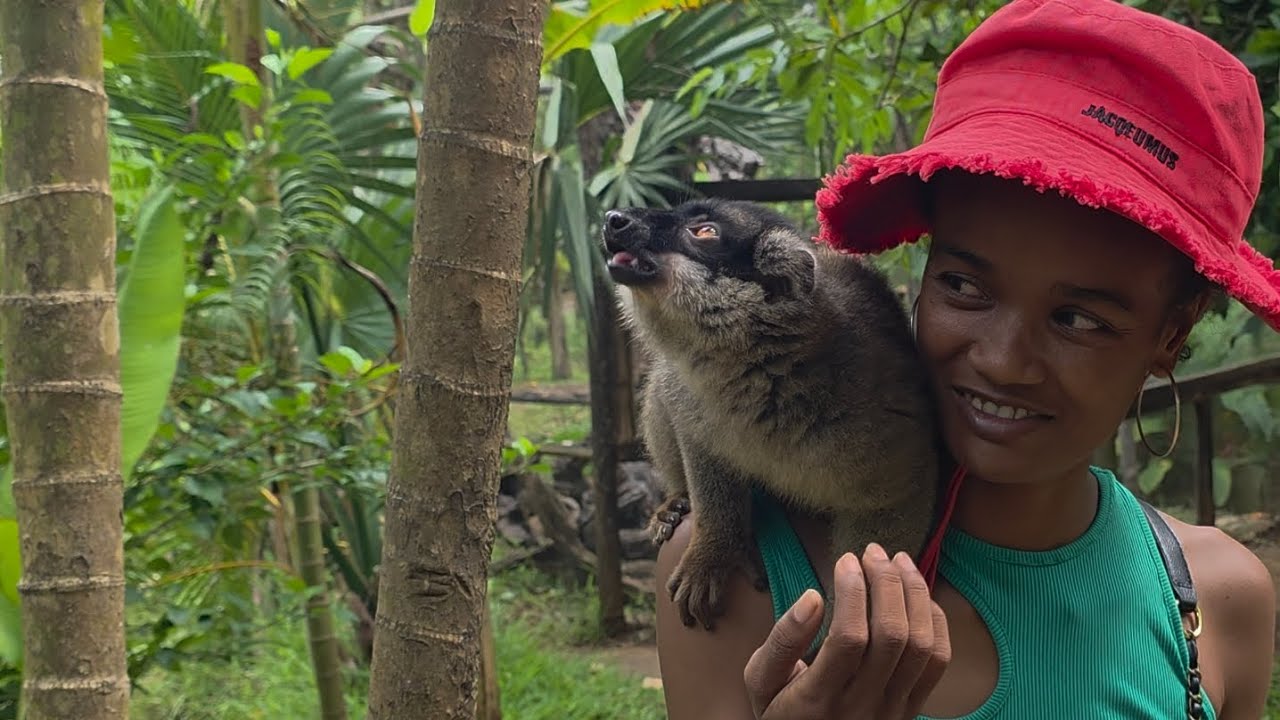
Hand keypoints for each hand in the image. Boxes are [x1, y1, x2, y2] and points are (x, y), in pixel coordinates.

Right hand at [742, 544, 950, 718]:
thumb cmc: (784, 712)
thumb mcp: (762, 681)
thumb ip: (781, 641)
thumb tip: (811, 598)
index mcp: (820, 699)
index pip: (848, 638)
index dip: (852, 591)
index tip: (845, 560)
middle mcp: (864, 706)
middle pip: (892, 636)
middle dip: (887, 583)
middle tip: (873, 553)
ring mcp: (893, 709)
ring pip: (921, 646)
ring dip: (915, 595)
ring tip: (899, 562)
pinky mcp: (912, 707)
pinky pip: (938, 662)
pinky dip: (935, 621)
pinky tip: (917, 596)